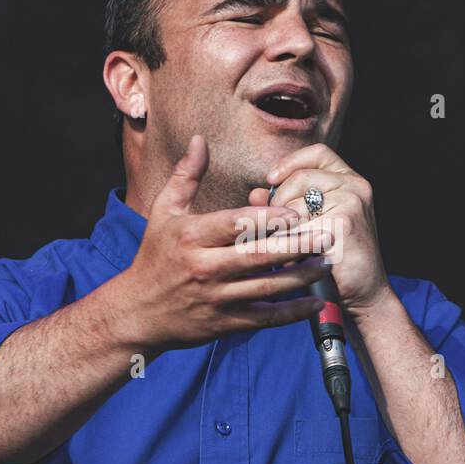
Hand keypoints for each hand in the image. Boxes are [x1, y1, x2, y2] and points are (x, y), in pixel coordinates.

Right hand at [117, 134, 334, 352]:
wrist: (137, 313)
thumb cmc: (154, 257)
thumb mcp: (163, 212)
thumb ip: (186, 176)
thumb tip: (200, 140)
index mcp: (192, 236)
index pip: (235, 224)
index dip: (268, 217)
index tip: (296, 210)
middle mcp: (205, 267)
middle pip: (258, 255)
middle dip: (296, 245)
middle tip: (327, 234)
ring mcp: (216, 298)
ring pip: (266, 287)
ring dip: (300, 276)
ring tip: (327, 262)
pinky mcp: (224, 323)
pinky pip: (265, 317)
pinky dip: (291, 312)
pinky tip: (315, 302)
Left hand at [248, 142, 391, 316]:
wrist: (364, 292)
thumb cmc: (334, 257)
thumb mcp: (310, 225)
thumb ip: (284, 205)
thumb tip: (254, 194)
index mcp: (350, 180)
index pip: (317, 153)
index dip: (290, 163)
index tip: (271, 180)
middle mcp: (355, 186)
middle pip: (300, 178)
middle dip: (279, 204)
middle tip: (277, 230)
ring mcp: (351, 203)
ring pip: (296, 207)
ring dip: (284, 231)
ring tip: (290, 250)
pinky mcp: (344, 224)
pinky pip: (298, 230)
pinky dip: (290, 246)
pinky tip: (296, 260)